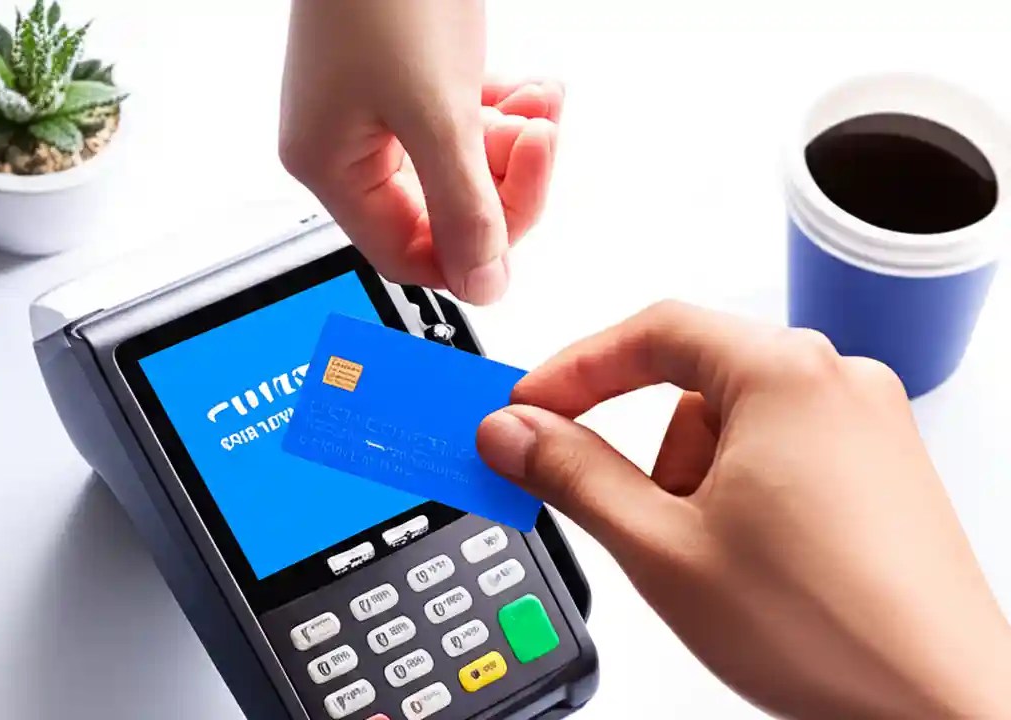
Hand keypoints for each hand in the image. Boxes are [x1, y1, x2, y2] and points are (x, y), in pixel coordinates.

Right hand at [279, 0, 561, 304]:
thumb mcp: (435, 112)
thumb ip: (464, 206)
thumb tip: (484, 282)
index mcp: (330, 167)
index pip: (407, 254)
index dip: (471, 250)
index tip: (518, 217)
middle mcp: (351, 148)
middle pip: (447, 213)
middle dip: (506, 179)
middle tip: (538, 139)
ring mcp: (384, 115)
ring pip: (467, 169)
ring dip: (517, 142)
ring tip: (541, 103)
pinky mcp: (415, 82)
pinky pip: (470, 126)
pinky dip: (510, 113)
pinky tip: (535, 90)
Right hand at [477, 301, 1010, 718]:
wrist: (938, 706)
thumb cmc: (831, 628)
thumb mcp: (661, 547)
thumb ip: (572, 475)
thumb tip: (513, 431)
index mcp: (787, 374)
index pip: (652, 332)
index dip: (573, 370)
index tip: (526, 407)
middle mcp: (838, 383)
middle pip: (694, 382)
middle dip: (647, 453)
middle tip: (621, 512)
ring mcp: (867, 426)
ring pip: (736, 426)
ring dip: (696, 482)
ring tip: (708, 562)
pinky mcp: (880, 469)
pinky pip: (780, 454)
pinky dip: (741, 495)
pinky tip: (747, 563)